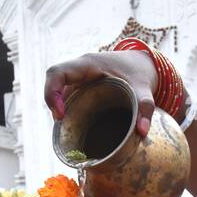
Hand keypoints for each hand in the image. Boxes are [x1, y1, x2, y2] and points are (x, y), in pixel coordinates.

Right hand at [44, 51, 160, 135]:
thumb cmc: (139, 72)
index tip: (60, 115)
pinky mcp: (83, 90)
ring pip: (61, 94)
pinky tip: (79, 129)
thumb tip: (142, 132)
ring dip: (62, 113)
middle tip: (63, 127)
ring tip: (71, 132)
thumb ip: (145, 107)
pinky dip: (71, 114)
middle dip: (54, 106)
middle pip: (54, 84)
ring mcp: (79, 81)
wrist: (142, 64)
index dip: (51, 92)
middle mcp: (79, 71)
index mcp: (88, 65)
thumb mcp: (144, 88)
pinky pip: (69, 100)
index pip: (57, 73)